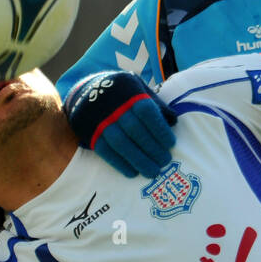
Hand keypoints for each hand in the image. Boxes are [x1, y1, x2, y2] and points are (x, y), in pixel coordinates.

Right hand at [63, 70, 177, 177]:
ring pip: (120, 143)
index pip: (147, 112)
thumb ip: (156, 103)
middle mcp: (115, 107)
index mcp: (130, 92)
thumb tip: (173, 122)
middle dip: (152, 148)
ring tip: (153, 172)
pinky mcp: (91, 134)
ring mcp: (100, 121)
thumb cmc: (124, 92)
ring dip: (138, 160)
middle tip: (165, 161)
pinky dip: (120, 164)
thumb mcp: (140, 88)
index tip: (171, 144)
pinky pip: (105, 151)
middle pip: (134, 130)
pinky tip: (133, 173)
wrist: (87, 92)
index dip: (159, 129)